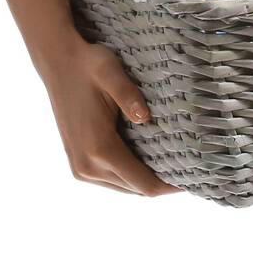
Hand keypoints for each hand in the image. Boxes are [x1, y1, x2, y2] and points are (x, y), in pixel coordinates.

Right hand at [42, 38, 181, 196]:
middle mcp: (87, 166)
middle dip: (163, 182)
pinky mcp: (78, 162)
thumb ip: (129, 96)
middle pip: (136, 190)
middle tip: (190, 169)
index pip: (143, 184)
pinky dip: (131, 174)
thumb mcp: (111, 72)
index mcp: (99, 149)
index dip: (170, 186)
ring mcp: (80, 167)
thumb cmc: (88, 65)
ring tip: (174, 164)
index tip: (194, 178)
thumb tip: (146, 119)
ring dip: (147, 179)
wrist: (58, 63)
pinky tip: (149, 158)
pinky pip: (112, 179)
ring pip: (124, 187)